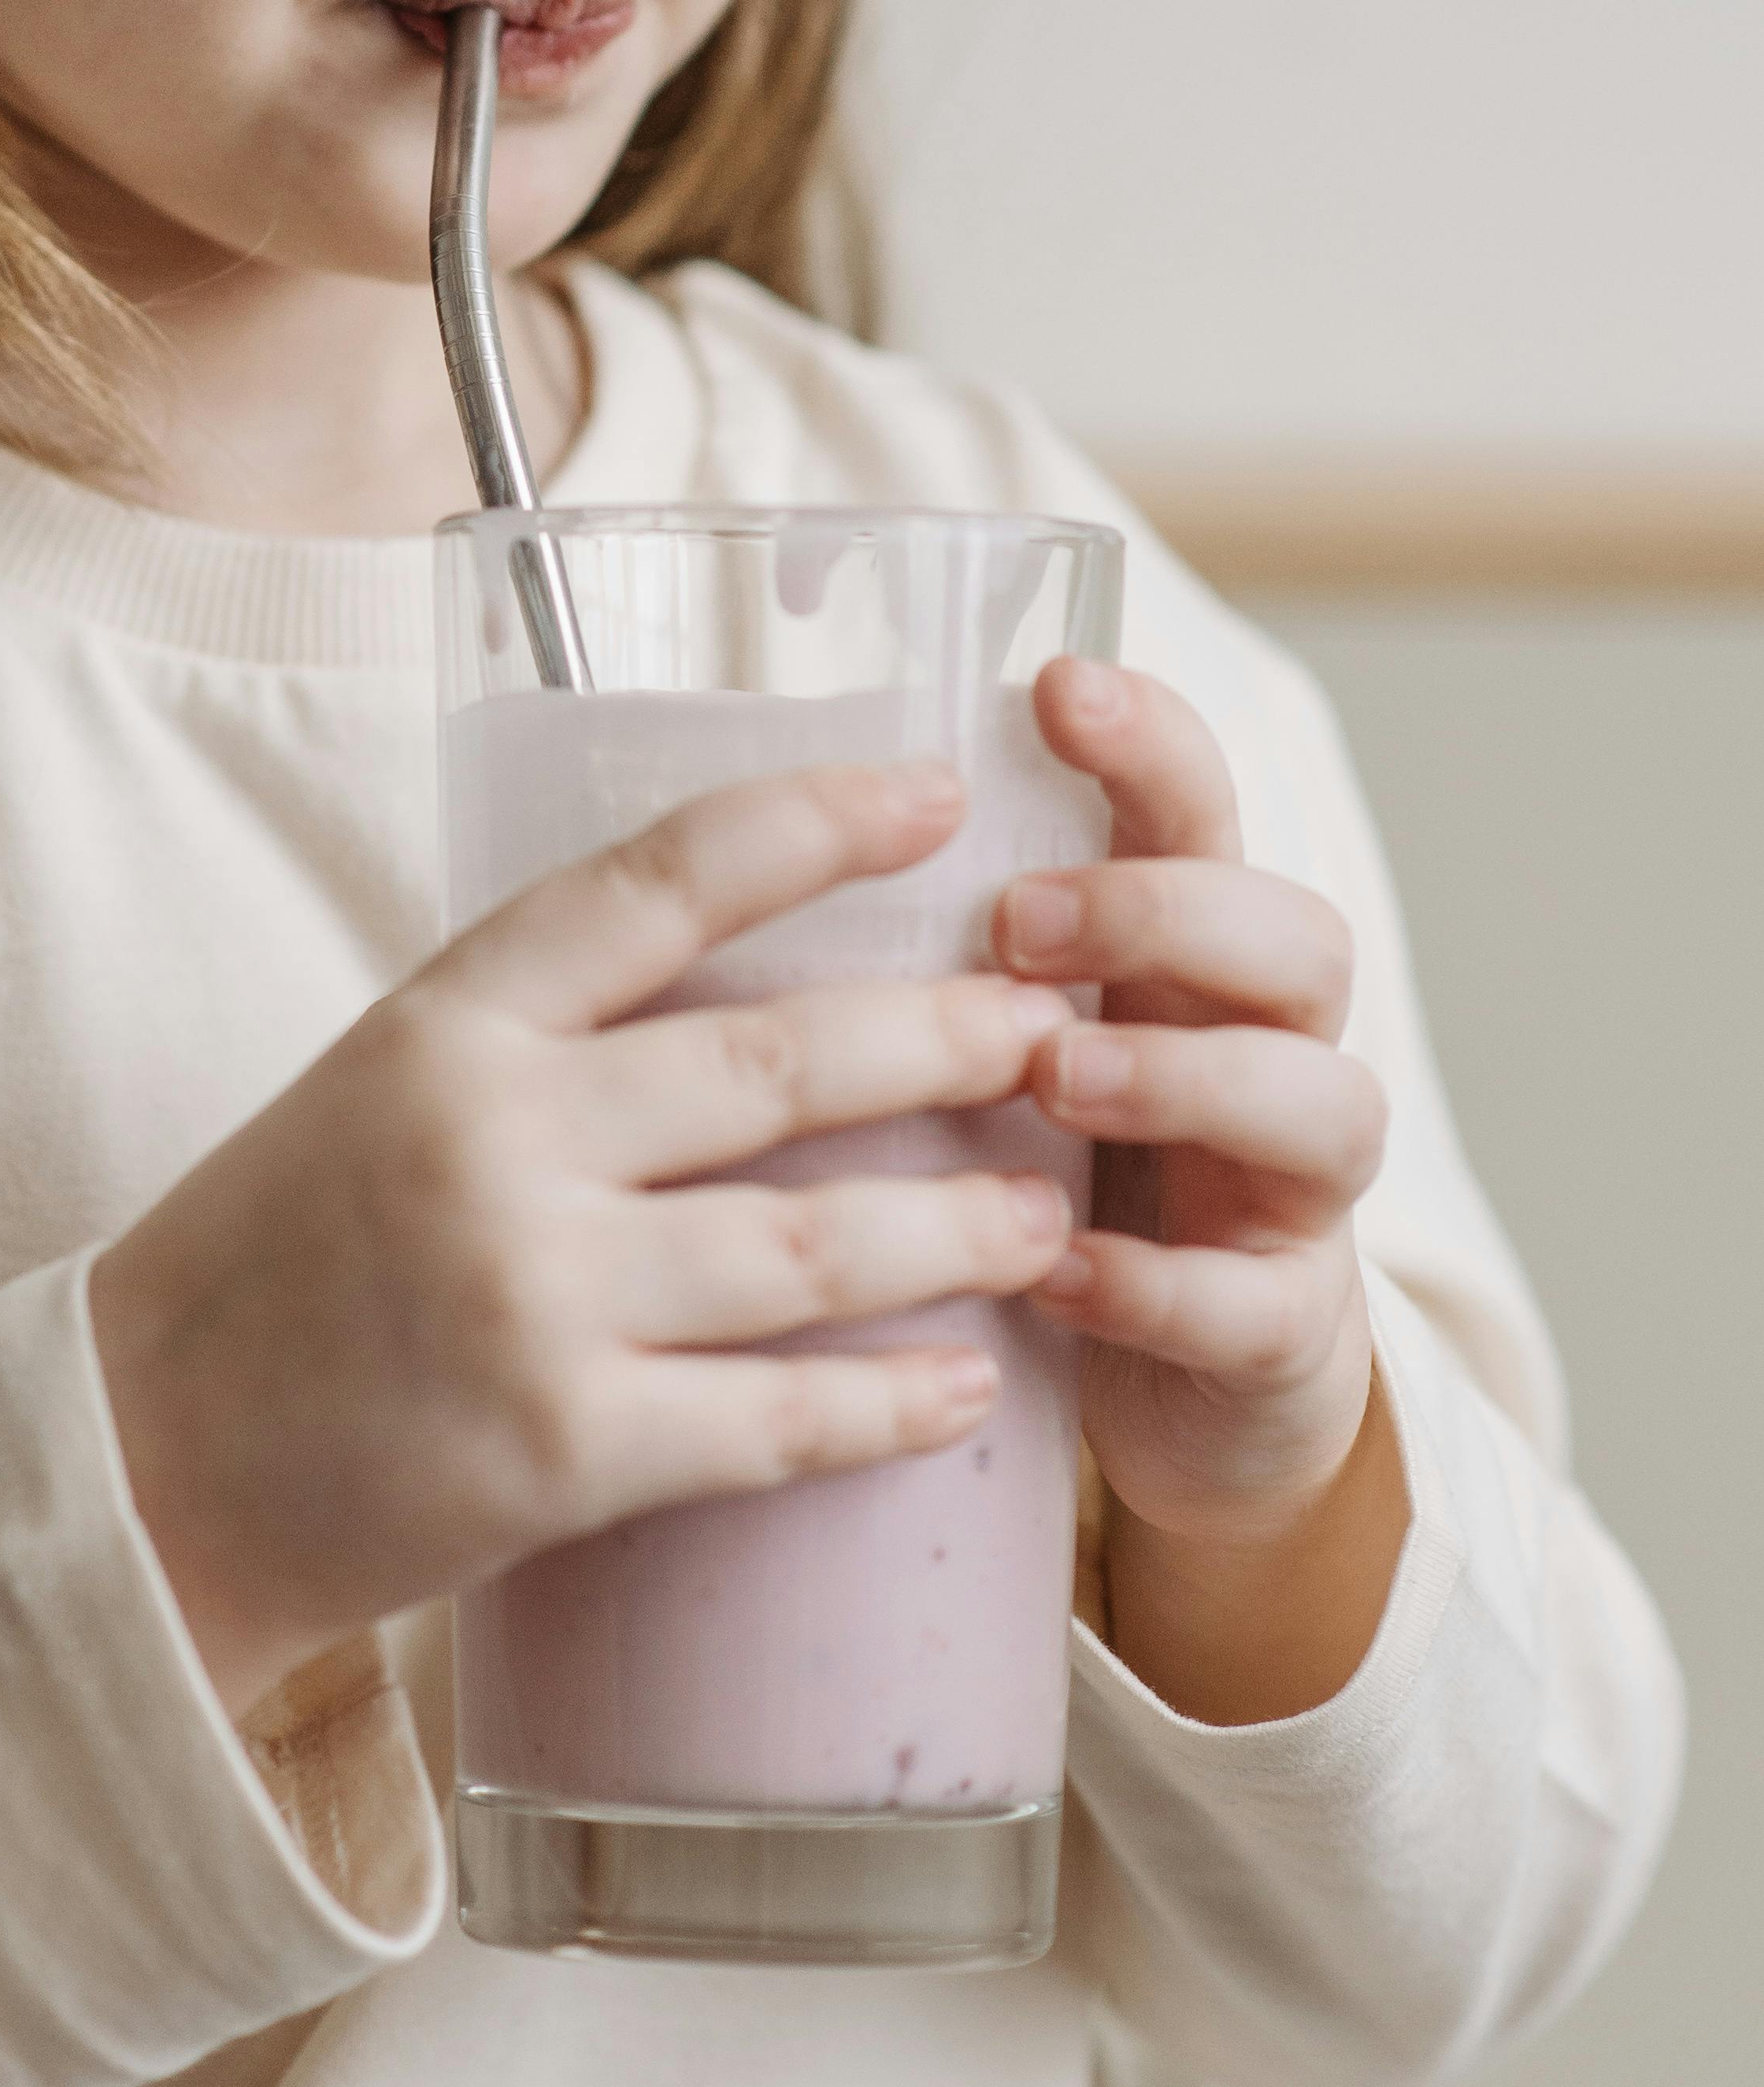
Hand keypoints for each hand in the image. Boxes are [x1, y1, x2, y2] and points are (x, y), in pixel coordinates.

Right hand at [91, 761, 1079, 1719]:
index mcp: (445, 1021)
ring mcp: (530, 1295)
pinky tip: (969, 1387)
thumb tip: (742, 967)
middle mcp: (492, 1139)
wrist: (146, 1463)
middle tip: (1050, 1026)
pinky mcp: (561, 1450)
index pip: (656, 880)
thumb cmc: (275, 1259)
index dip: (810, 823)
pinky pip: (774, 1421)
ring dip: (955, 1226)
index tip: (936, 792)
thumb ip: (538, 1031)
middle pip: (777, 1064)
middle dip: (945, 1039)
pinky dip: (890, 1401)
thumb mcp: (379, 1082)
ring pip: (808, 1245)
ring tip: (1045, 1210)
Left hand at [1001, 658, 1407, 1720]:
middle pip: (1302, 940)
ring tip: (1054, 1078)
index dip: (1152, 743)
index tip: (1056, 685)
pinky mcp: (1281, 1334)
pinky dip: (1158, 1282)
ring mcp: (1288, 1196)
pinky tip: (1056, 1270)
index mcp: (1183, 963)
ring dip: (1185, 1077)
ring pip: (1326, 1103)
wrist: (1155, 1401)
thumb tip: (761, 818)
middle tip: (1020, 923)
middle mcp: (1262, 1055)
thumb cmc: (1038, 1180)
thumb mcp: (988, 1045)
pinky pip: (1257, 1302)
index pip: (1202, 815)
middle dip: (1168, 911)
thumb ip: (935, 950)